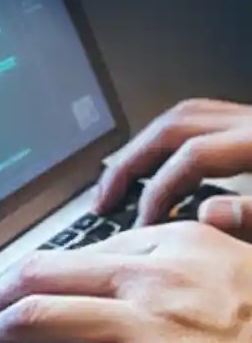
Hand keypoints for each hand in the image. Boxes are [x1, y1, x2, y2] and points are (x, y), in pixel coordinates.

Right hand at [96, 98, 251, 236]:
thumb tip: (210, 213)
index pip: (192, 157)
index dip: (159, 191)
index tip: (144, 223)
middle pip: (174, 128)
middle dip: (130, 164)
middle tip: (106, 197)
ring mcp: (251, 122)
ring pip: (182, 119)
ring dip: (143, 150)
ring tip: (122, 183)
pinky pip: (199, 124)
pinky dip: (168, 145)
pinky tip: (162, 171)